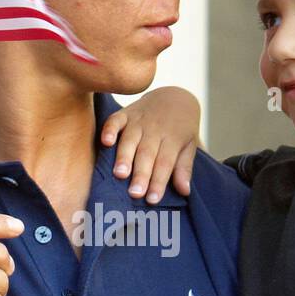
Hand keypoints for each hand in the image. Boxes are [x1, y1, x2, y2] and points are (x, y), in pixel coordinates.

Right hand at [99, 86, 200, 202]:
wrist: (175, 96)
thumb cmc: (181, 128)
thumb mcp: (189, 145)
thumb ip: (184, 168)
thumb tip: (185, 191)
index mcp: (172, 139)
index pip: (165, 163)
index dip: (158, 182)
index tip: (152, 199)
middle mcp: (155, 129)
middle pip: (147, 154)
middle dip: (141, 174)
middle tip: (135, 193)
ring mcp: (139, 120)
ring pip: (130, 140)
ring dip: (124, 156)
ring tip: (120, 174)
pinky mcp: (125, 113)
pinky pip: (115, 120)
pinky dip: (109, 129)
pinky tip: (105, 142)